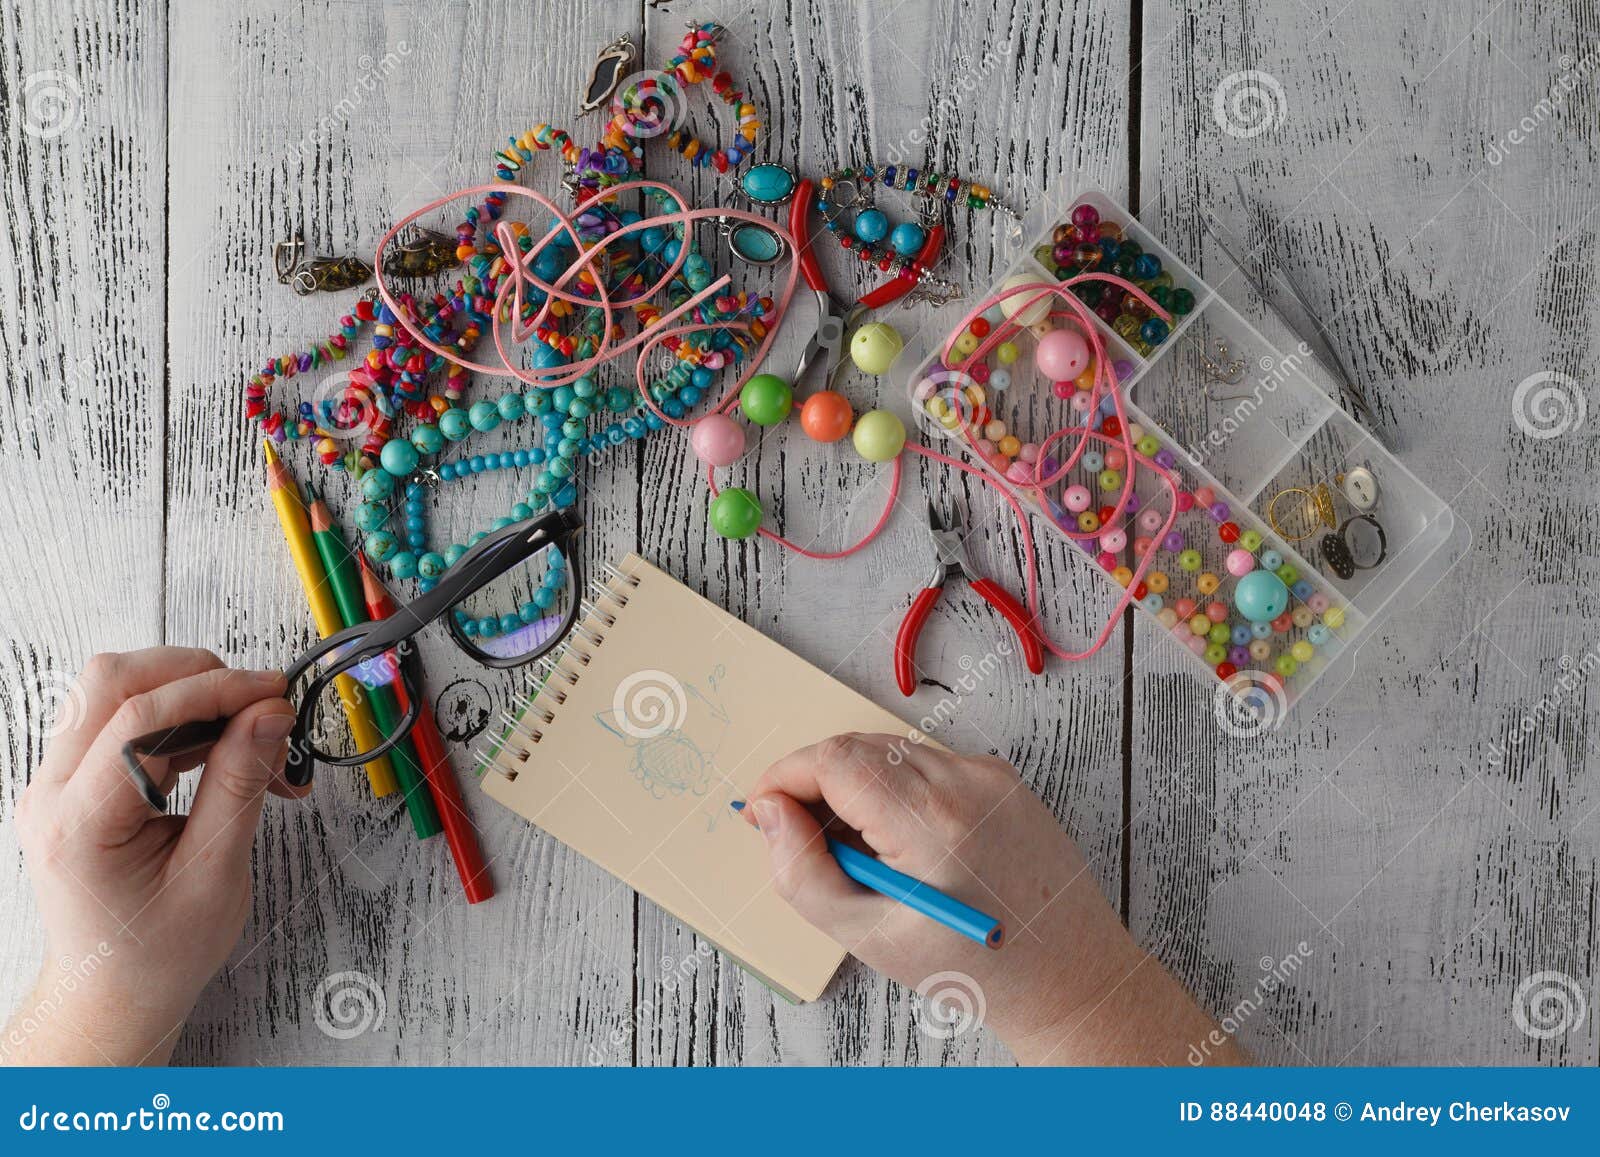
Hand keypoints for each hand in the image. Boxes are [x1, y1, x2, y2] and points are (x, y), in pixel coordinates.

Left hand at [4, 647, 305, 1064]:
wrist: (114, 990)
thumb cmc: (159, 951)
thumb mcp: (215, 873)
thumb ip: (239, 784)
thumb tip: (268, 713)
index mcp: (78, 826)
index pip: (138, 719)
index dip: (214, 692)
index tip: (274, 696)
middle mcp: (50, 795)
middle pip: (111, 682)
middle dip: (195, 675)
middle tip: (259, 703)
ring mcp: (54, 784)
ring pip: (112, 690)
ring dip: (187, 692)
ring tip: (247, 734)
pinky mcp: (72, 781)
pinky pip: (119, 718)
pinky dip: (177, 716)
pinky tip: (220, 749)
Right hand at [741, 734, 1244, 1064]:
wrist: (1071, 976)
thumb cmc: (976, 969)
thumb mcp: (871, 937)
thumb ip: (803, 873)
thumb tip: (769, 814)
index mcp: (933, 822)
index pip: (834, 760)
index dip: (784, 777)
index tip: (760, 809)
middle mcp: (966, 782)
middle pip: (858, 748)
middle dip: (813, 782)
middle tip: (798, 838)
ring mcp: (990, 775)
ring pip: (889, 752)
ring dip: (852, 785)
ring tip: (854, 853)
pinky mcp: (1003, 779)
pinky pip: (925, 765)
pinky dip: (893, 790)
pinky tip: (898, 846)